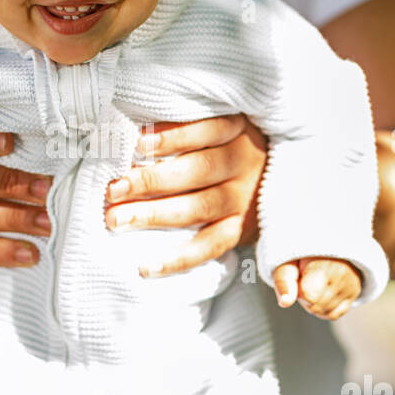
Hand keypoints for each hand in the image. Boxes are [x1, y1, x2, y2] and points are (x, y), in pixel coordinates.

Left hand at [104, 114, 266, 276]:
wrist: (280, 181)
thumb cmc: (226, 145)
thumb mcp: (220, 127)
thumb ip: (187, 127)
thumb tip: (132, 136)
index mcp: (239, 130)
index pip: (207, 130)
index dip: (173, 136)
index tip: (137, 143)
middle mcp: (244, 164)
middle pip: (197, 170)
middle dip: (151, 180)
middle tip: (114, 189)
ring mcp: (243, 200)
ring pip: (199, 207)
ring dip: (154, 214)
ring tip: (116, 219)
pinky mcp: (239, 230)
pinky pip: (209, 247)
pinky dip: (178, 259)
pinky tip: (146, 267)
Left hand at [272, 256, 361, 319]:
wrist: (326, 243)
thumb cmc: (301, 255)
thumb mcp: (287, 263)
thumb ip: (283, 282)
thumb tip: (285, 303)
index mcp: (322, 265)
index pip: (310, 297)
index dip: (299, 292)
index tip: (299, 278)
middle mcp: (340, 275)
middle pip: (315, 307)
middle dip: (304, 299)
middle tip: (305, 280)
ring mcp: (349, 284)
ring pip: (324, 312)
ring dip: (313, 305)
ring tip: (313, 284)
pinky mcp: (355, 291)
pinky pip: (334, 314)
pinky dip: (323, 310)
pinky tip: (320, 296)